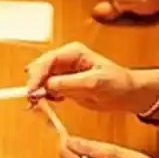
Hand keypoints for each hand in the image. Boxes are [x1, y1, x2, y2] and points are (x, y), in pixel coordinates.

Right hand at [25, 42, 155, 111]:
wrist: (127, 94)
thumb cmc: (116, 83)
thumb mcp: (93, 83)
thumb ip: (69, 83)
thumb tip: (48, 85)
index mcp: (73, 52)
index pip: (48, 60)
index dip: (37, 75)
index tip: (31, 90)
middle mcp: (66, 60)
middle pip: (41, 69)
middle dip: (34, 84)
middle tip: (31, 100)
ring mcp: (65, 72)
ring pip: (42, 80)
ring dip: (38, 92)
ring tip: (36, 105)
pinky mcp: (65, 85)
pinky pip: (49, 90)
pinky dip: (45, 97)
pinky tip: (48, 104)